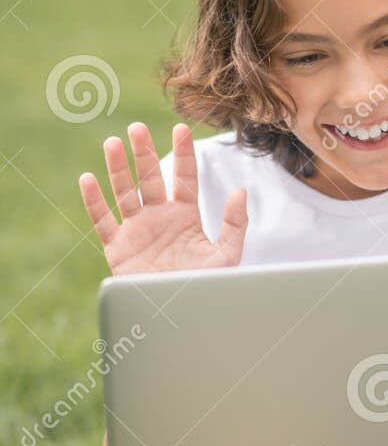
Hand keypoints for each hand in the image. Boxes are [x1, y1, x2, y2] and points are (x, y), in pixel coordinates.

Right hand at [79, 122, 247, 275]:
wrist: (179, 317)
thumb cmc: (206, 288)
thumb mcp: (227, 255)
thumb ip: (234, 224)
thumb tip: (241, 190)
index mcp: (186, 216)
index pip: (184, 177)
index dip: (183, 153)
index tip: (181, 129)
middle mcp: (160, 218)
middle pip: (150, 178)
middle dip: (144, 153)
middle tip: (137, 128)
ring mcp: (137, 230)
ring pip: (125, 193)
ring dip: (118, 169)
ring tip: (113, 142)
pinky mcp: (118, 248)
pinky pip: (103, 221)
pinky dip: (94, 201)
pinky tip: (88, 179)